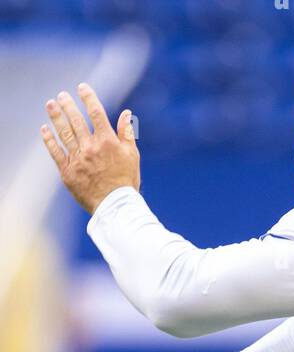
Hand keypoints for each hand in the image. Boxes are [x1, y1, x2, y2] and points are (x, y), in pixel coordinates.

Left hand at [41, 83, 139, 214]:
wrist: (115, 207)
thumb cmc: (126, 182)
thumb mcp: (132, 156)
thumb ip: (127, 133)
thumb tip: (126, 113)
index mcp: (107, 142)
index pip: (96, 112)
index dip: (88, 97)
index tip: (82, 87)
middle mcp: (90, 147)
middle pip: (76, 119)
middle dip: (67, 104)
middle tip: (61, 95)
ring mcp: (77, 159)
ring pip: (64, 132)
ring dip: (56, 116)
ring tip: (50, 105)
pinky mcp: (68, 172)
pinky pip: (56, 152)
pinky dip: (49, 139)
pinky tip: (45, 129)